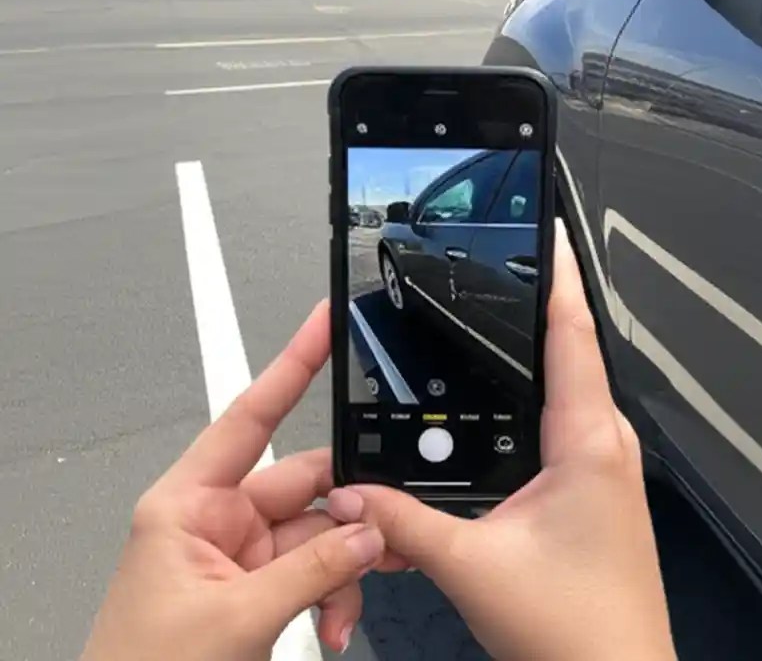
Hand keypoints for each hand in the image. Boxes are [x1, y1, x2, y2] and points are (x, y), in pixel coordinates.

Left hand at [82, 301, 387, 659]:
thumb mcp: (237, 617)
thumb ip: (313, 569)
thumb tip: (370, 532)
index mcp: (188, 506)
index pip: (250, 417)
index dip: (291, 365)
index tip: (324, 324)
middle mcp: (215, 521)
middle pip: (305, 484)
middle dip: (351, 510)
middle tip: (386, 530)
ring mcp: (240, 556)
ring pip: (322, 533)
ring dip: (347, 568)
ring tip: (347, 609)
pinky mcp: (259, 588)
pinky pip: (319, 570)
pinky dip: (339, 593)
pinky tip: (339, 623)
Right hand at [327, 220, 677, 660]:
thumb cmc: (578, 633)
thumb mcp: (470, 566)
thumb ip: (402, 522)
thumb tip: (355, 493)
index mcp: (588, 442)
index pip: (572, 333)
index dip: (558, 274)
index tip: (548, 228)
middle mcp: (606, 448)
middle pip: (569, 355)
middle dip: (536, 311)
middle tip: (507, 267)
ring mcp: (607, 472)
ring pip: (566, 397)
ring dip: (534, 366)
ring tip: (502, 329)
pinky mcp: (598, 496)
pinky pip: (564, 434)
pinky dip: (533, 415)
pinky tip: (507, 420)